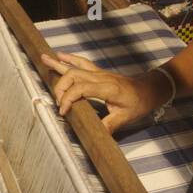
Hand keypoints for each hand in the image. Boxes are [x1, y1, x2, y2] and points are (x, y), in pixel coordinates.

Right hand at [40, 52, 165, 134]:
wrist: (148, 89)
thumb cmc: (138, 103)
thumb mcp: (125, 117)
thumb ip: (109, 125)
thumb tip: (95, 137)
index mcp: (107, 88)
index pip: (80, 88)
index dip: (68, 99)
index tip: (63, 112)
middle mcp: (100, 77)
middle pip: (74, 75)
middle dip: (61, 87)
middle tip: (57, 101)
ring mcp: (98, 72)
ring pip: (75, 66)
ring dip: (59, 63)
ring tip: (43, 58)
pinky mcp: (97, 72)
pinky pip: (81, 63)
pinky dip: (68, 59)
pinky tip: (58, 56)